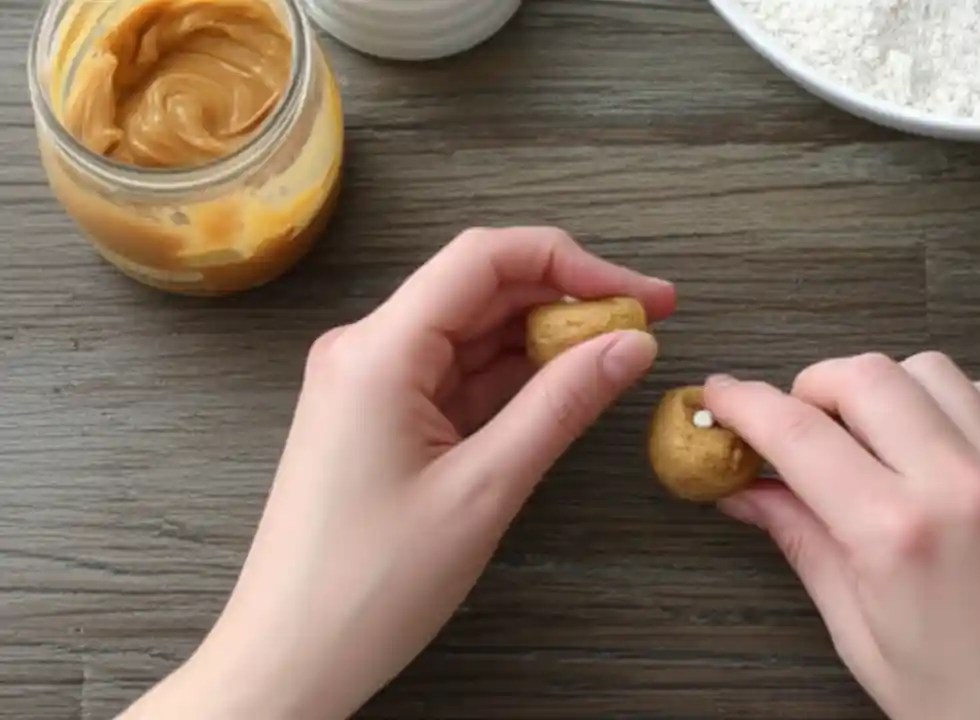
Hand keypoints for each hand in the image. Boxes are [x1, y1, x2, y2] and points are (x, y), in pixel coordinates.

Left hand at [122, 227, 675, 719]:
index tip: (640, 296)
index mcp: (378, 350)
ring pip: (473, 334)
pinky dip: (513, 379)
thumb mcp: (484, 489)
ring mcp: (371, 385)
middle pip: (481, 290)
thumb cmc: (370, 586)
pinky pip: (457, 376)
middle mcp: (367, 350)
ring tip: (617, 359)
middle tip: (647, 327)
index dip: (572, 263)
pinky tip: (564, 390)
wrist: (289, 660)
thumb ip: (562, 406)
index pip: (485, 258)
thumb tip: (632, 346)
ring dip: (545, 340)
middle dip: (567, 299)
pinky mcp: (380, 420)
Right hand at [706, 353, 979, 719]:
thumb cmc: (968, 707)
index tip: (717, 395)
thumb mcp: (861, 637)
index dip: (744, 404)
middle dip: (810, 388)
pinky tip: (927, 442)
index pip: (798, 434)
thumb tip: (745, 493)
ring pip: (925, 368)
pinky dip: (942, 398)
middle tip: (793, 430)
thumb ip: (803, 545)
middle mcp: (957, 483)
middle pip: (862, 375)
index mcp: (897, 535)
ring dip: (878, 387)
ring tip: (862, 438)